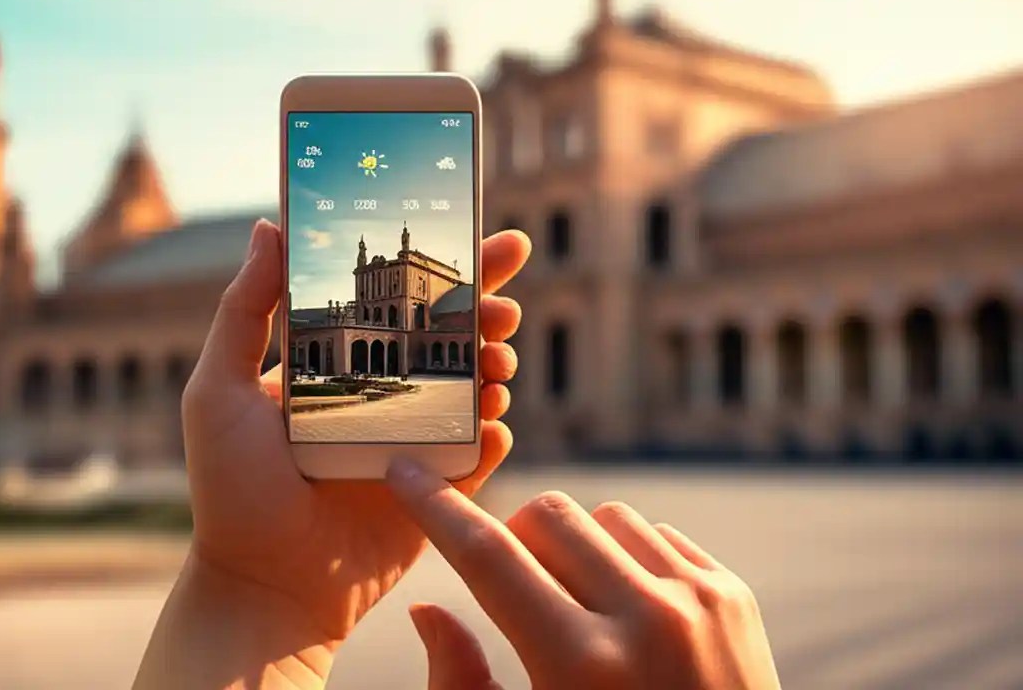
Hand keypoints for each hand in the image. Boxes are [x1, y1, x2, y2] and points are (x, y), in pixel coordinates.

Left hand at [135, 220, 530, 688]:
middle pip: (450, 337)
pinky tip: (491, 423)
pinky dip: (493, 434)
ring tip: (493, 361)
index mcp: (338, 364)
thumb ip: (243, 310)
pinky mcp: (435, 491)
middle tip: (501, 304)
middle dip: (487, 310)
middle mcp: (383, 396)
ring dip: (494, 366)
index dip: (443, 266)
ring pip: (475, 388)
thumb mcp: (220, 389)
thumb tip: (269, 226)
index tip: (480, 230)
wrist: (262, 584)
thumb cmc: (231, 488)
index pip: (396, 299)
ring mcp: (412, 444)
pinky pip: (480, 455)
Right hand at [390, 464, 780, 689]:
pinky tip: (630, 614)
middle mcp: (647, 621)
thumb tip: (426, 610)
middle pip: (545, 515)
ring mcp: (700, 602)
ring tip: (583, 610)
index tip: (406, 472)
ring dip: (577, 548)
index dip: (437, 507)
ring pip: (604, 515)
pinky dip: (629, 560)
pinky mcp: (733, 595)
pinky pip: (657, 534)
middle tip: (517, 592)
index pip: (488, 556)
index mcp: (580, 666)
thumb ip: (462, 686)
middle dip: (516, 540)